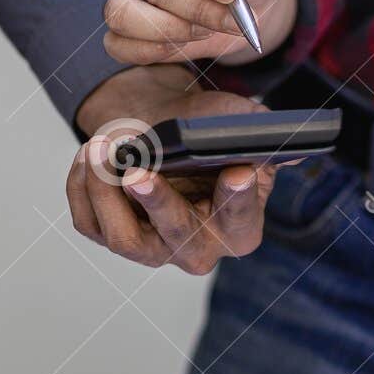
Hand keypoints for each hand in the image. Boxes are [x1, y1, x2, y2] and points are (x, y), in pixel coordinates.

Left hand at [70, 65, 280, 273]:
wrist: (164, 125)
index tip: (238, 172)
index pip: (240, 221)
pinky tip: (87, 156)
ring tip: (100, 147)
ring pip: (122, 239)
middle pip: (176, 237)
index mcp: (239, 228)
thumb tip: (291, 149)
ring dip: (105, 190)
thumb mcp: (242, 125)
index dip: (238, 200)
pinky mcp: (113, 237)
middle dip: (156, 203)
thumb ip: (263, 136)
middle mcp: (197, 249)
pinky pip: (90, 224)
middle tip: (139, 171)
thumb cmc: (209, 128)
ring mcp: (152, 248)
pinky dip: (82, 187)